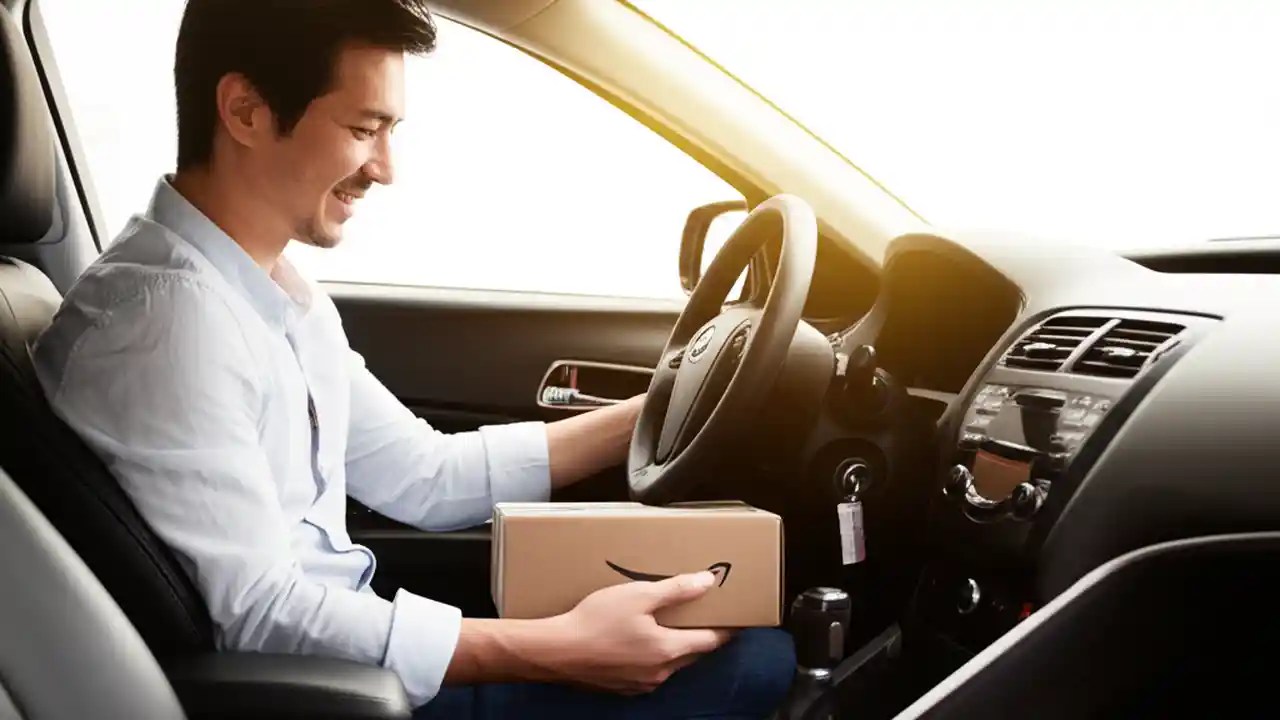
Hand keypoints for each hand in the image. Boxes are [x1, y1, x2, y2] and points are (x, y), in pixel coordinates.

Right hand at [541, 571, 732, 693]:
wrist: (555, 652)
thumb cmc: (596, 620)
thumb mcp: (639, 596)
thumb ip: (676, 590)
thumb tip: (707, 582)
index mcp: (668, 650)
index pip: (710, 641)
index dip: (726, 630)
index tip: (739, 621)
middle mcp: (660, 673)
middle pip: (691, 654)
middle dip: (700, 637)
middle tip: (705, 619)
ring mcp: (640, 684)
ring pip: (668, 664)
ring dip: (674, 647)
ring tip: (669, 627)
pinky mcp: (621, 688)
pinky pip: (647, 672)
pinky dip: (651, 657)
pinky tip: (638, 643)